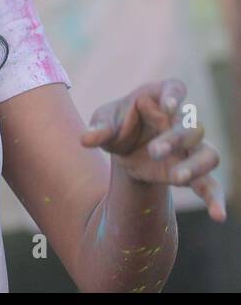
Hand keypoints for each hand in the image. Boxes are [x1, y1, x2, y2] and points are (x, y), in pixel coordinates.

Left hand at [81, 79, 225, 221]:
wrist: (123, 147)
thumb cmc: (116, 125)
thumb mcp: (104, 122)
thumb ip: (99, 130)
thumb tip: (85, 139)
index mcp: (159, 98)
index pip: (175, 88)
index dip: (175, 96)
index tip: (169, 106)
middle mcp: (181, 121)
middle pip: (190, 127)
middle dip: (175, 139)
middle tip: (154, 151)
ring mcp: (190, 148)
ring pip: (208, 153)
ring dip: (195, 165)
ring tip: (177, 178)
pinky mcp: (191, 171)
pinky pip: (210, 184)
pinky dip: (214, 198)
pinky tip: (218, 215)